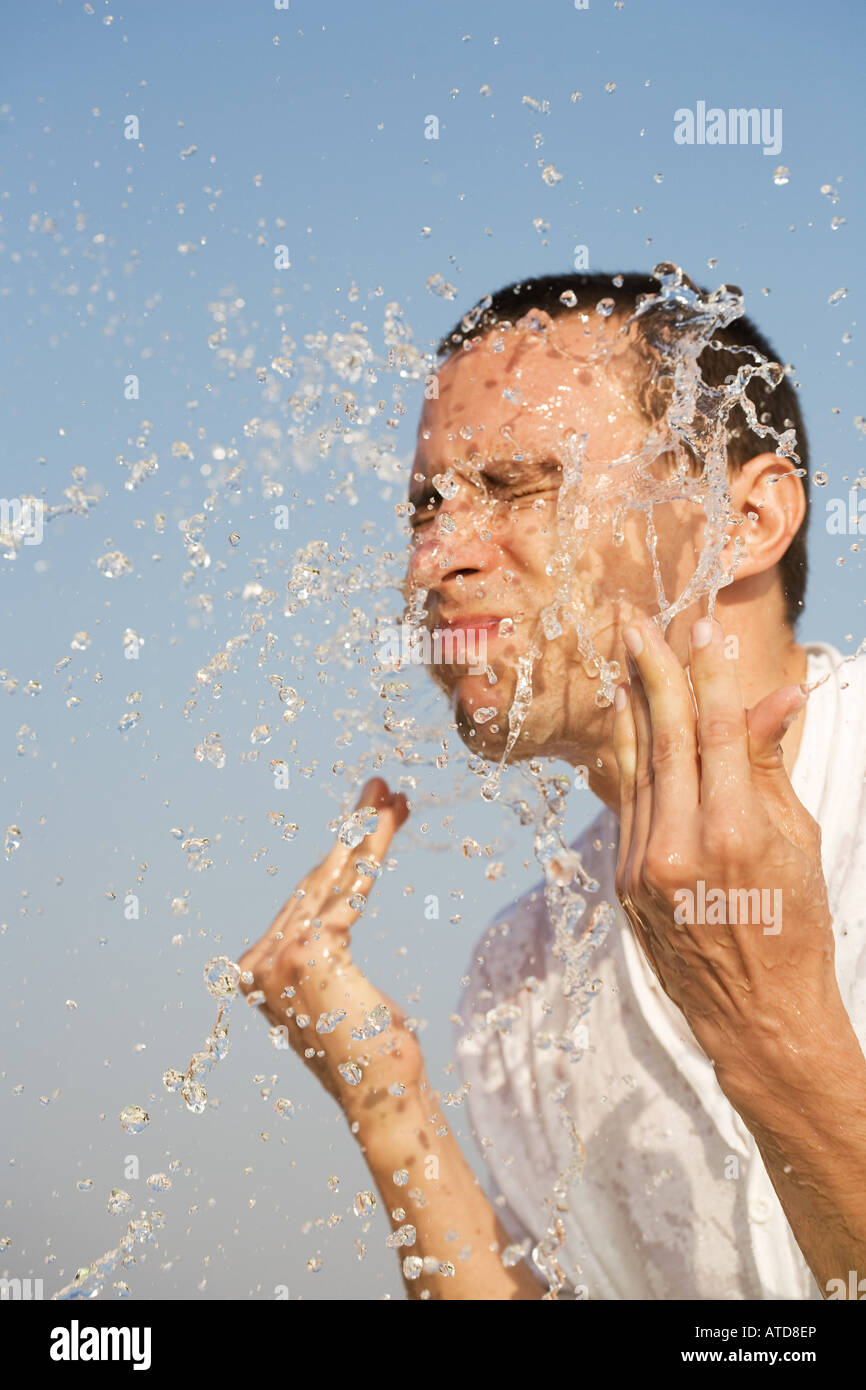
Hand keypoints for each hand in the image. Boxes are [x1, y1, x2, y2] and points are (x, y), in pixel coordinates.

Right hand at [238, 777, 420, 1115]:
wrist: (383, 1097)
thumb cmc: (375, 1052)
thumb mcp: (341, 992)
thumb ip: (323, 955)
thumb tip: (326, 925)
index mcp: (257, 972)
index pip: (304, 899)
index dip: (336, 857)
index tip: (366, 816)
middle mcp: (257, 964)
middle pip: (315, 882)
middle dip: (353, 831)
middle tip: (381, 788)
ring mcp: (278, 959)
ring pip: (333, 878)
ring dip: (366, 831)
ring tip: (390, 794)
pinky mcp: (310, 951)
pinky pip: (351, 890)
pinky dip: (373, 851)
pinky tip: (390, 820)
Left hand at [611, 616, 840, 1106]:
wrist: (756, 1016)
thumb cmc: (794, 926)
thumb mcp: (798, 843)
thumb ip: (769, 767)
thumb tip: (774, 697)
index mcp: (734, 836)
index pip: (717, 733)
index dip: (710, 676)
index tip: (705, 630)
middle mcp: (679, 848)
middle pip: (664, 739)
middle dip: (652, 674)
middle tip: (638, 622)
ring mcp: (643, 867)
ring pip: (634, 768)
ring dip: (632, 709)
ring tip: (627, 660)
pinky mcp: (624, 881)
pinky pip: (626, 804)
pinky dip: (627, 760)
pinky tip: (626, 725)